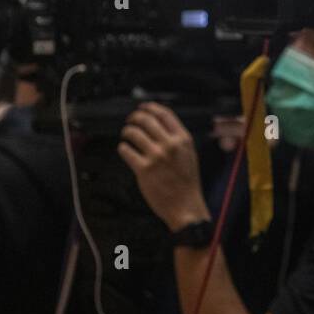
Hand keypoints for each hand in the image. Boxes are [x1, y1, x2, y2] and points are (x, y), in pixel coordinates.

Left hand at [118, 103, 209, 231]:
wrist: (185, 206)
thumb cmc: (187, 183)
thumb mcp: (190, 155)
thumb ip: (177, 139)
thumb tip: (159, 125)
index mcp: (183, 140)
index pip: (164, 114)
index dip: (150, 107)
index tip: (142, 107)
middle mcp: (170, 145)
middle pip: (146, 119)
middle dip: (134, 117)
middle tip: (130, 121)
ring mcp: (156, 157)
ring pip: (133, 133)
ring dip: (126, 132)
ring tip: (126, 135)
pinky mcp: (144, 169)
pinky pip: (126, 150)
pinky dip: (123, 148)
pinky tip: (125, 150)